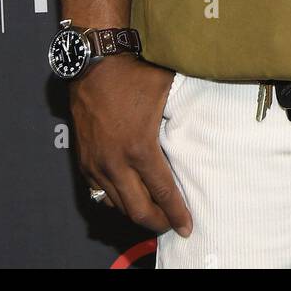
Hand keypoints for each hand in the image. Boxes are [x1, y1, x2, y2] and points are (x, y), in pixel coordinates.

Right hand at [71, 55, 191, 236]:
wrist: (94, 64)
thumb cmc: (134, 74)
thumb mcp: (167, 91)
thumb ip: (182, 113)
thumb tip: (205, 121)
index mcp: (140, 148)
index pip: (162, 192)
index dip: (176, 213)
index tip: (186, 227)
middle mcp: (116, 163)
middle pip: (138, 210)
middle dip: (157, 222)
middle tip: (171, 224)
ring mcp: (97, 164)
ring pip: (117, 205)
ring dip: (136, 212)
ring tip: (153, 212)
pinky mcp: (85, 160)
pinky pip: (100, 192)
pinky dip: (116, 200)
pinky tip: (129, 196)